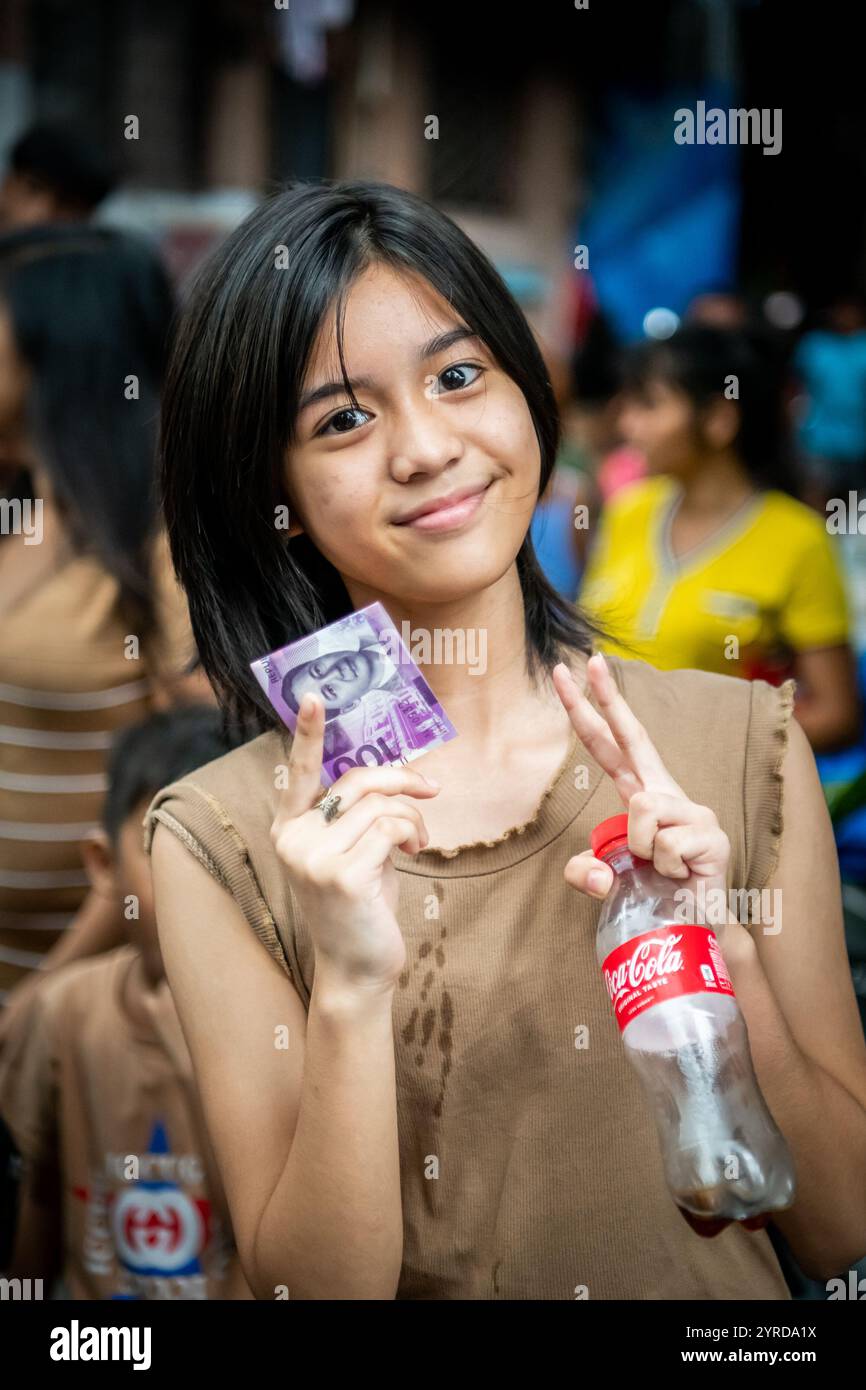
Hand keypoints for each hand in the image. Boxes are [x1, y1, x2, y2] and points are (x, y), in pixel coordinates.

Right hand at [269, 692, 440, 992]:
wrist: (358, 968)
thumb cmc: (362, 905)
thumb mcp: (357, 849)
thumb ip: (361, 812)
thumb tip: (401, 774)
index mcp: (289, 827)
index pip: (297, 770)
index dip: (306, 731)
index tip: (313, 695)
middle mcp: (292, 838)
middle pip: (358, 778)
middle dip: (403, 780)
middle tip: (430, 792)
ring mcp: (312, 857)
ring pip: (381, 804)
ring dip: (414, 817)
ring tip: (418, 842)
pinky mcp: (340, 876)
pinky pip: (392, 827)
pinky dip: (414, 833)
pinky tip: (415, 854)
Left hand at [552, 653, 747, 956]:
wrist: (693, 932)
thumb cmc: (654, 898)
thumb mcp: (606, 883)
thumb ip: (586, 872)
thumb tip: (591, 874)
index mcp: (640, 795)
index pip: (611, 745)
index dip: (592, 711)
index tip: (571, 673)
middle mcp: (666, 793)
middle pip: (633, 735)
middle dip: (607, 697)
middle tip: (588, 658)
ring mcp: (691, 809)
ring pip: (640, 811)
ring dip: (641, 850)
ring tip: (661, 871)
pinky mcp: (710, 833)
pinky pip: (663, 845)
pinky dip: (664, 868)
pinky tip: (681, 876)